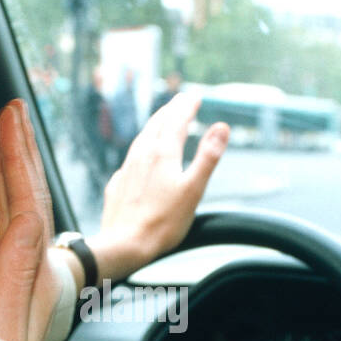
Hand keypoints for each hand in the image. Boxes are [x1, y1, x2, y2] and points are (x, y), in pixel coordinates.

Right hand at [0, 99, 59, 340]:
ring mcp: (7, 282)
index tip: (13, 120)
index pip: (30, 205)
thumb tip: (24, 220)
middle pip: (26, 200)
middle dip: (19, 152)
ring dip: (0, 172)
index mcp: (32, 279)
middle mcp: (26, 275)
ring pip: (6, 214)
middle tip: (11, 109)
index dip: (21, 160)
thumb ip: (10, 273)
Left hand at [86, 92, 229, 281]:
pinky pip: (131, 157)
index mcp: (162, 154)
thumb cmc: (162, 223)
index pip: (177, 120)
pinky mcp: (118, 184)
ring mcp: (127, 169)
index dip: (187, 106)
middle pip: (157, 124)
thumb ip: (208, 157)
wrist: (124, 245)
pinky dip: (141, 147)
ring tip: (162, 119)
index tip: (196, 95)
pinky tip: (141, 154)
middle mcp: (142, 155)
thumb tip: (222, 127)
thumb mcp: (193, 190)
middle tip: (180, 100)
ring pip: (141, 138)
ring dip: (154, 124)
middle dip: (171, 109)